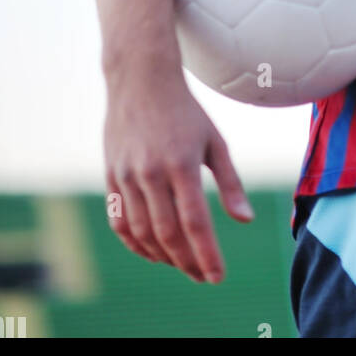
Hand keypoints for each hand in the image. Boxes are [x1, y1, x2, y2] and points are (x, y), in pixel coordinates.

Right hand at [104, 70, 253, 282]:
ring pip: (142, 232)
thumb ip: (229, 182)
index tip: (217, 276)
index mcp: (182, 164)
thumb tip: (245, 220)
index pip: (195, 223)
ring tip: (181, 265)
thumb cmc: (185, 111)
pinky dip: (134, 243)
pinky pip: (119, 221)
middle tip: (201, 277)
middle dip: (186, 262)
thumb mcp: (215, 141)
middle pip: (168, 233)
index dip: (206, 254)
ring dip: (162, 256)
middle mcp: (151, 172)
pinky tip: (152, 251)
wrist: (141, 79)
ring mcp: (127, 175)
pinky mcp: (111, 175)